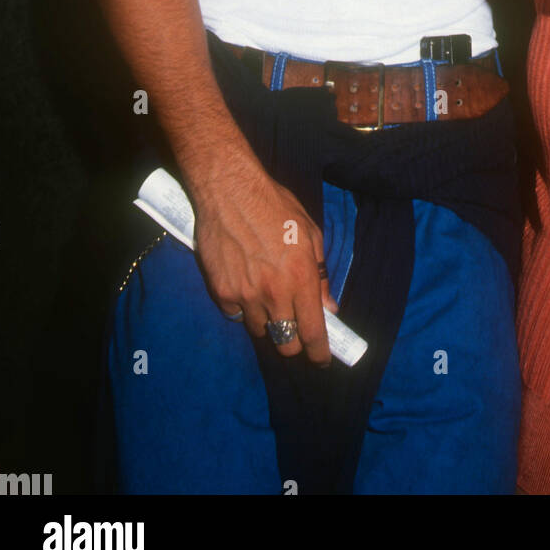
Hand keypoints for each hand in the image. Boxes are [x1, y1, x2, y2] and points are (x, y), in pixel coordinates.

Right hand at [193, 154, 337, 362]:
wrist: (229, 190)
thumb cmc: (274, 206)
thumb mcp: (310, 234)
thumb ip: (320, 275)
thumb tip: (329, 308)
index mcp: (301, 277)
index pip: (313, 332)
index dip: (319, 353)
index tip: (322, 360)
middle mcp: (274, 292)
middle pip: (285, 343)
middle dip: (293, 342)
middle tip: (294, 327)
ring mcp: (245, 294)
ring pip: (259, 330)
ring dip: (266, 320)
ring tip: (266, 294)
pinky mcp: (220, 291)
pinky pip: (235, 313)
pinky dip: (241, 306)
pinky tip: (244, 282)